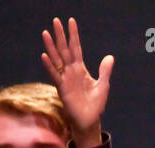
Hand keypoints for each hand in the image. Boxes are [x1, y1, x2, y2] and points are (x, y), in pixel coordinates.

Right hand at [40, 17, 111, 147]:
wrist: (89, 120)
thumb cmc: (95, 105)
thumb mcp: (103, 86)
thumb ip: (105, 71)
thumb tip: (110, 56)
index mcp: (80, 69)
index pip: (76, 48)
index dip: (74, 35)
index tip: (71, 21)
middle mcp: (70, 71)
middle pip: (64, 50)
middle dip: (60, 35)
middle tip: (55, 20)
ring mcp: (65, 79)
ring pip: (57, 59)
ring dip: (51, 47)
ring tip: (46, 33)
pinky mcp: (62, 88)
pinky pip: (55, 75)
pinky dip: (50, 66)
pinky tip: (45, 56)